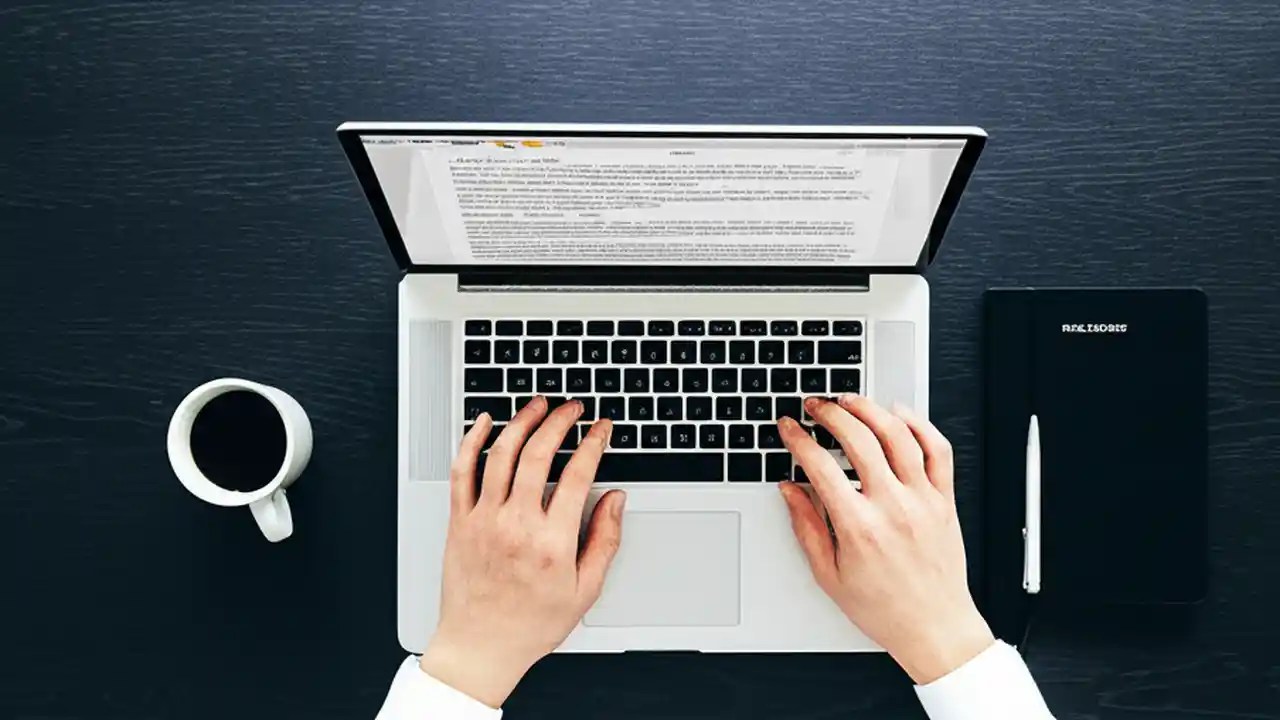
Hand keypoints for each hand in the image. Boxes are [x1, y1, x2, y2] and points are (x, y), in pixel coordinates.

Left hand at [419, 397, 624, 706]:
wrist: (481, 647)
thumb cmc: (530, 624)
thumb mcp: (585, 590)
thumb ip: (605, 540)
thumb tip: (616, 500)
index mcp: (552, 542)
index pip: (578, 474)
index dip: (594, 442)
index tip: (601, 429)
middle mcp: (516, 525)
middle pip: (538, 454)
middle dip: (560, 421)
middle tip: (572, 409)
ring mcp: (484, 520)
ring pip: (501, 454)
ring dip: (521, 421)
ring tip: (537, 406)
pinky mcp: (459, 522)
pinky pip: (462, 471)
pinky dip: (472, 441)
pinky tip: (484, 423)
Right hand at [777, 395, 993, 684]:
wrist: (934, 627)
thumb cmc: (884, 608)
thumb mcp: (829, 574)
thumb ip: (806, 527)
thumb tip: (790, 490)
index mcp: (858, 527)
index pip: (820, 466)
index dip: (798, 439)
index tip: (789, 428)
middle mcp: (892, 507)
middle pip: (859, 439)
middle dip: (830, 413)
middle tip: (815, 406)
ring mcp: (923, 500)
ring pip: (898, 435)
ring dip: (870, 409)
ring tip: (851, 401)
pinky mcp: (945, 500)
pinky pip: (938, 450)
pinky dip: (919, 424)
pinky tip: (900, 415)